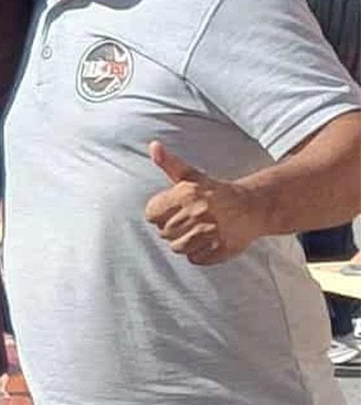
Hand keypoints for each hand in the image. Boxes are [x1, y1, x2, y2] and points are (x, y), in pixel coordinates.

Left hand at [145, 141, 261, 264]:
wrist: (253, 206)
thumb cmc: (215, 191)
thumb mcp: (191, 175)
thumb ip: (168, 163)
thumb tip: (153, 145)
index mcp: (187, 195)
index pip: (151, 215)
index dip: (159, 214)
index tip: (173, 210)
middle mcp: (198, 213)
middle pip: (164, 233)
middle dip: (173, 228)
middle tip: (190, 220)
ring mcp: (211, 233)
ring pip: (178, 248)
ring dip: (185, 242)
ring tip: (199, 230)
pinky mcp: (222, 250)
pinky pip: (195, 259)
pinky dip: (200, 254)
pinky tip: (209, 241)